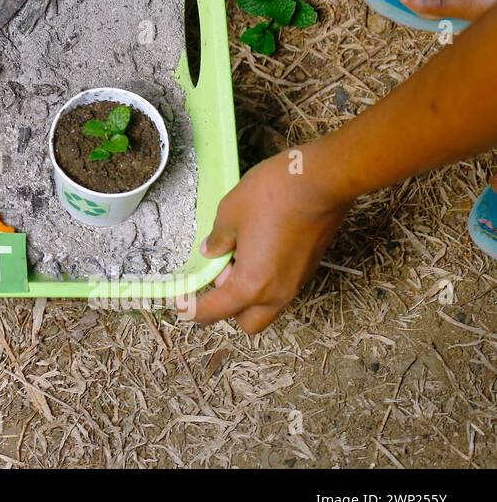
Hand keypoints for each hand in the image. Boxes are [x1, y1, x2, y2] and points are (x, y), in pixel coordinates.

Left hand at [180, 151, 351, 332]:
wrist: (321, 181)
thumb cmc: (272, 196)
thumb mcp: (229, 213)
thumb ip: (217, 239)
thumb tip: (211, 251)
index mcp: (251, 285)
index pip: (215, 312)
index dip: (192, 310)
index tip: (180, 304)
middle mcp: (277, 293)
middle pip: (247, 321)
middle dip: (228, 307)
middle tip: (219, 272)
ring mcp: (297, 282)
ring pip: (267, 305)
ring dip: (249, 292)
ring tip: (240, 253)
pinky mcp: (309, 268)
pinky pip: (281, 287)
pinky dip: (266, 279)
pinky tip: (259, 246)